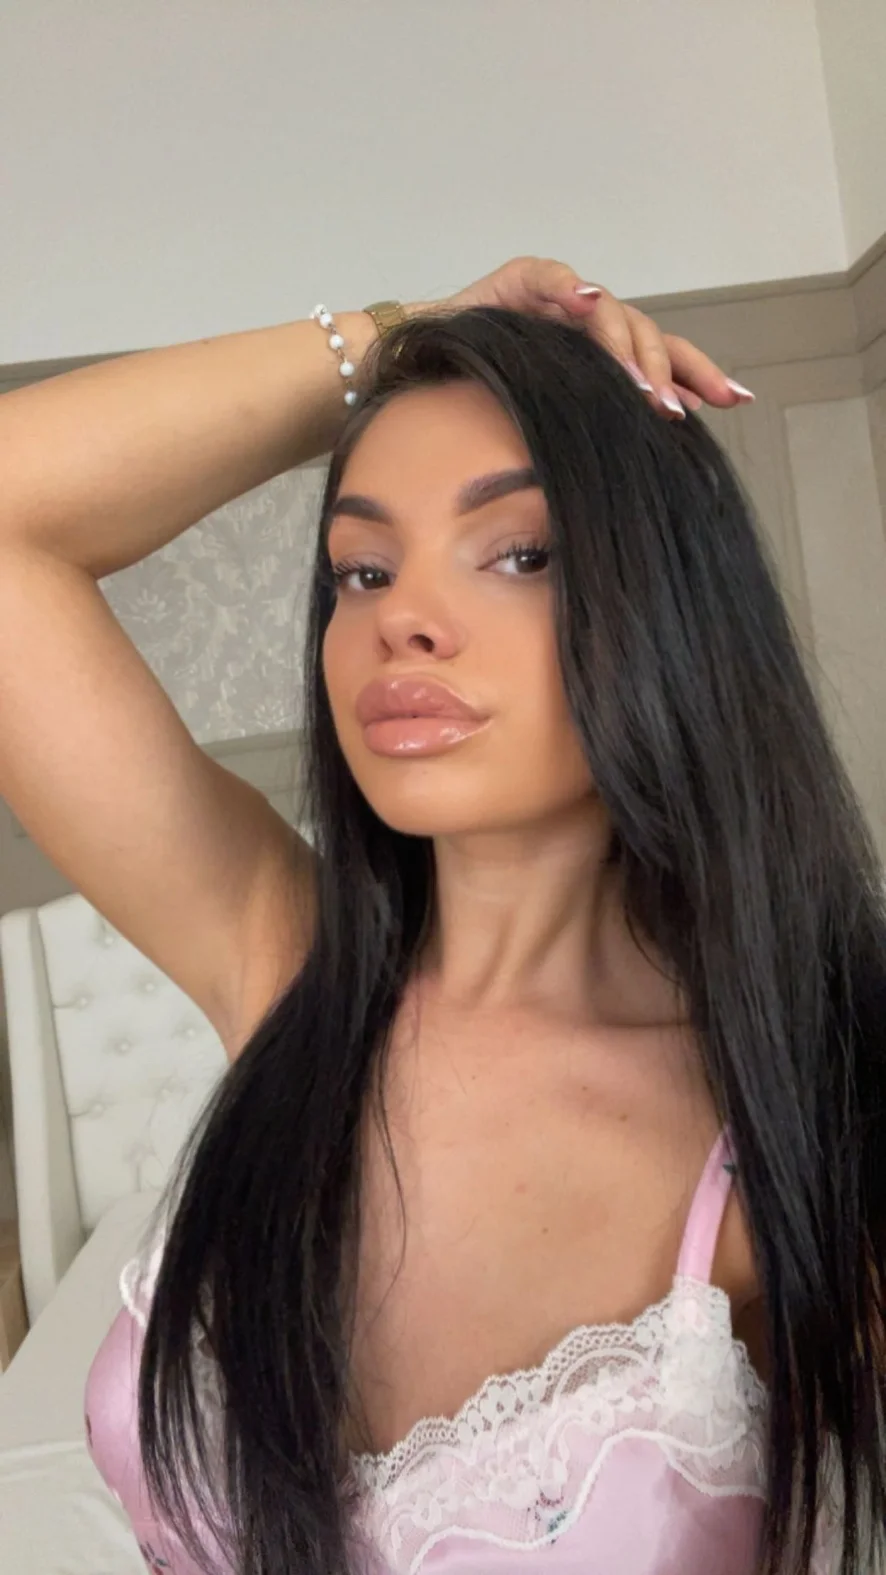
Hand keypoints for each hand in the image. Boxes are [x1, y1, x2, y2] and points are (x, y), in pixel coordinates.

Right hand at [438, 256, 754, 419]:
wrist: (425, 375)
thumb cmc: (489, 404)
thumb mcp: (562, 419)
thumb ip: (608, 418)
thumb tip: (671, 431)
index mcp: (608, 354)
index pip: (665, 360)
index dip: (700, 376)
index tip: (735, 401)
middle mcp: (594, 321)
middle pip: (647, 335)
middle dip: (666, 373)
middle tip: (671, 412)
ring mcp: (562, 298)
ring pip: (609, 313)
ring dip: (623, 349)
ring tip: (635, 384)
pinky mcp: (521, 280)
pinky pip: (549, 278)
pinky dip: (567, 287)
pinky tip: (584, 301)